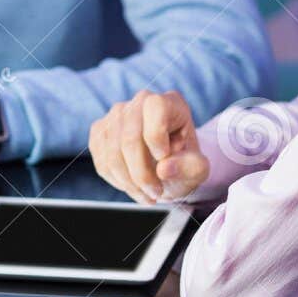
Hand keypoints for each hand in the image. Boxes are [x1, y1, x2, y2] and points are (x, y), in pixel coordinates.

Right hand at [88, 90, 210, 203]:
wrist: (168, 167)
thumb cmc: (184, 163)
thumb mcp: (198, 169)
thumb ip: (190, 167)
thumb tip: (163, 169)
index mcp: (171, 103)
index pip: (155, 108)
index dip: (156, 137)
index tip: (164, 159)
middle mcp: (140, 102)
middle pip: (129, 138)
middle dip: (142, 174)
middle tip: (156, 193)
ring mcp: (115, 115)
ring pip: (112, 153)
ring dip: (129, 182)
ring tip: (146, 194)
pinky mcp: (99, 131)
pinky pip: (102, 161)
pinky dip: (117, 180)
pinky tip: (133, 186)